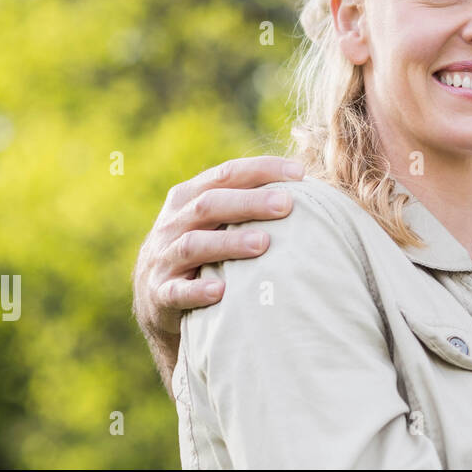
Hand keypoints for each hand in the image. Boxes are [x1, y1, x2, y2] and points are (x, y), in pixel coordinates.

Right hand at [132, 155, 304, 391]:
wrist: (159, 302)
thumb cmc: (207, 253)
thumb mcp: (218, 223)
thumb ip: (249, 204)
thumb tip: (313, 188)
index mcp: (188, 197)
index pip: (226, 174)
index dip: (262, 169)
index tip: (300, 173)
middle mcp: (172, 223)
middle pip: (209, 204)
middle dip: (249, 202)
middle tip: (287, 205)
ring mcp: (162, 259)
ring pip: (193, 245)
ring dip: (228, 243)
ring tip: (263, 244)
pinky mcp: (159, 295)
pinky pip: (176, 292)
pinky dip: (197, 291)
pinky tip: (221, 291)